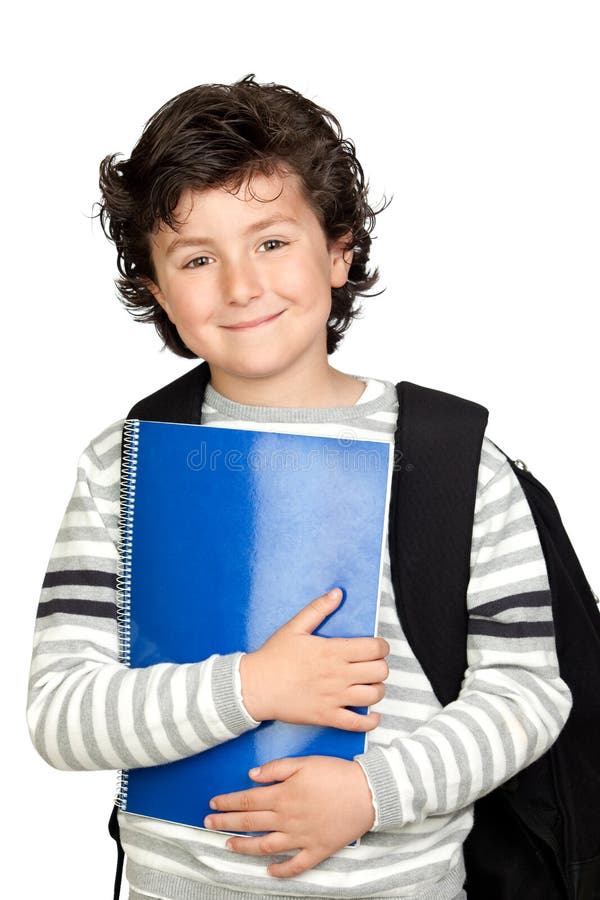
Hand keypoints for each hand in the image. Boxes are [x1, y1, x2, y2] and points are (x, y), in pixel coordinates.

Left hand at [204, 755, 375, 877]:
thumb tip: (252, 776)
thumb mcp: (305, 762)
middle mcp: (288, 819)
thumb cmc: (337, 773)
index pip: (248, 800)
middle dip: (227, 824)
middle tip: (208, 824)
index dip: (228, 803)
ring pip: (266, 846)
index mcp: (284, 795)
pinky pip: (296, 866)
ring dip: (244, 847)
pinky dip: (281, 871)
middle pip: (251, 823)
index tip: (213, 804)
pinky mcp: (317, 850)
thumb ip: (276, 768)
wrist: (368, 792)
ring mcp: (302, 837)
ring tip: (228, 846)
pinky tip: (269, 871)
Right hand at [239, 588, 388, 730]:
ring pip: (373, 696)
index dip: (382, 647)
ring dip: (377, 689)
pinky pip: (357, 723)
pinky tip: (372, 714)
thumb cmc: (273, 657)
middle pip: (379, 672)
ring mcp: (334, 698)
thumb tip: (337, 593)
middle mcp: (337, 675)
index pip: (374, 649)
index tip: (378, 647)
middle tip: (372, 665)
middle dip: (381, 666)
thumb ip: (318, 609)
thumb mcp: (294, 627)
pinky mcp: (327, 717)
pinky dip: (370, 721)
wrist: (255, 687)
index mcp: (332, 651)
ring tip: (370, 684)